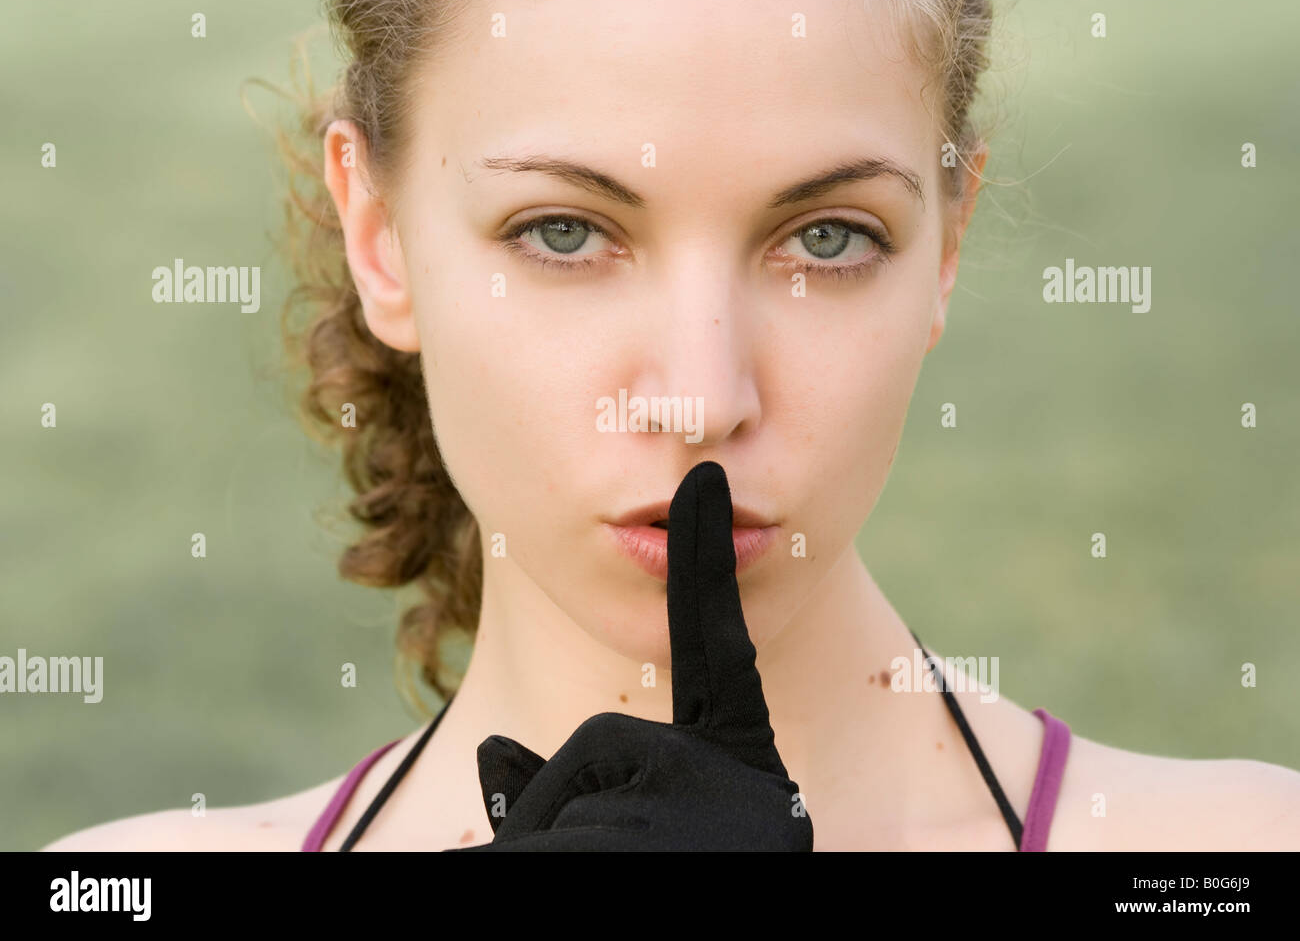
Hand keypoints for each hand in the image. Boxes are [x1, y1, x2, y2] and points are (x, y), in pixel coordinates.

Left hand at [446, 460, 811, 850]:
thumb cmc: (656, 881)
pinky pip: (550, 826)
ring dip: (552, 845)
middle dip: (563, 810)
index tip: (700, 484)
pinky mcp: (698, 827)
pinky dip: (540, 848)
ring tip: (624, 866)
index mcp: (735, 774)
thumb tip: (497, 746)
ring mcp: (723, 812)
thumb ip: (572, 794)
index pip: (716, 656)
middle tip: (606, 857)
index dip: (705, 571)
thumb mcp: (612, 842)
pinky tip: (603, 861)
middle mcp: (745, 787)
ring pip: (563, 794)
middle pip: (596, 746)